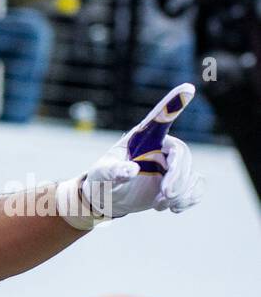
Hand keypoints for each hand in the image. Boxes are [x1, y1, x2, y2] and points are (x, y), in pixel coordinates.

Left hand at [57, 84, 200, 229]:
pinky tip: (174, 208)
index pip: (160, 119)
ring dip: (181, 192)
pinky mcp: (176, 182)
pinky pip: (195, 187)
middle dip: (178, 177)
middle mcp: (161, 147)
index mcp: (143, 138)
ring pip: (190, 174)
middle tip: (165, 195)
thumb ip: (114, 171)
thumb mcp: (102, 173)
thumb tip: (132, 171)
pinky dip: (189, 199)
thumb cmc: (101, 179)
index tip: (187, 88)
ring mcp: (170, 165)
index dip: (173, 104)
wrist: (106, 198)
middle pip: (182, 156)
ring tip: (160, 205)